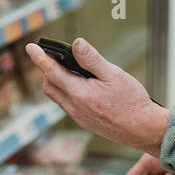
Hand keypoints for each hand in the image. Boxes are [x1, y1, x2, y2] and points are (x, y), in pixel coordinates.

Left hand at [23, 37, 169, 156]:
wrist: (144, 130)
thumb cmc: (132, 102)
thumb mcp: (114, 74)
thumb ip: (92, 59)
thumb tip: (76, 44)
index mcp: (79, 94)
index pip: (51, 72)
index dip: (39, 58)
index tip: (30, 47)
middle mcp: (74, 108)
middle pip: (49, 86)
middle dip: (47, 70)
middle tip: (51, 56)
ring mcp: (78, 117)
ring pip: (57, 97)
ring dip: (57, 82)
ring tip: (67, 69)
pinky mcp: (85, 122)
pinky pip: (67, 105)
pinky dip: (67, 92)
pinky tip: (80, 86)